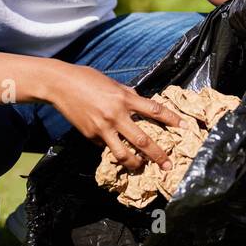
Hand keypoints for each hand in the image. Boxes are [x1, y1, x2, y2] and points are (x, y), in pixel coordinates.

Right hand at [45, 63, 183, 171]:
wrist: (60, 84)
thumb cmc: (87, 78)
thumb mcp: (112, 83)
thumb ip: (128, 94)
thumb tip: (140, 101)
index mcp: (124, 97)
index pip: (155, 110)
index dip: (172, 119)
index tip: (185, 127)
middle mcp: (116, 114)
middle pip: (143, 140)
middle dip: (158, 155)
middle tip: (168, 165)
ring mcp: (103, 127)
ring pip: (123, 153)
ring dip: (136, 163)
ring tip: (142, 167)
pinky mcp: (90, 135)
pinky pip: (105, 146)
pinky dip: (111, 149)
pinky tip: (114, 150)